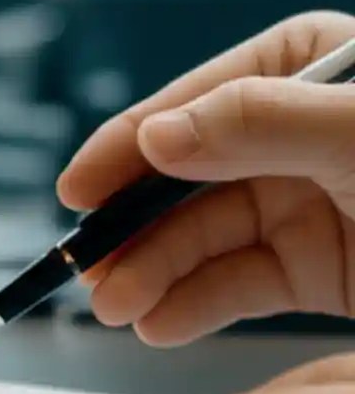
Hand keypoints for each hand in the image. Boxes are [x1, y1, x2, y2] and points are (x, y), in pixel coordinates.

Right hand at [57, 11, 354, 345]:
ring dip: (153, 275)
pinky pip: (239, 283)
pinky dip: (195, 306)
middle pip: (185, 180)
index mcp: (306, 70)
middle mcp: (295, 134)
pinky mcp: (320, 266)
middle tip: (89, 271)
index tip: (73, 188)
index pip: (194, 104)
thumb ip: (258, 122)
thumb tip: (156, 135)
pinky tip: (160, 323)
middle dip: (134, 229)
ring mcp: (305, 201)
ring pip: (204, 238)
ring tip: (116, 309)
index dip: (125, 148)